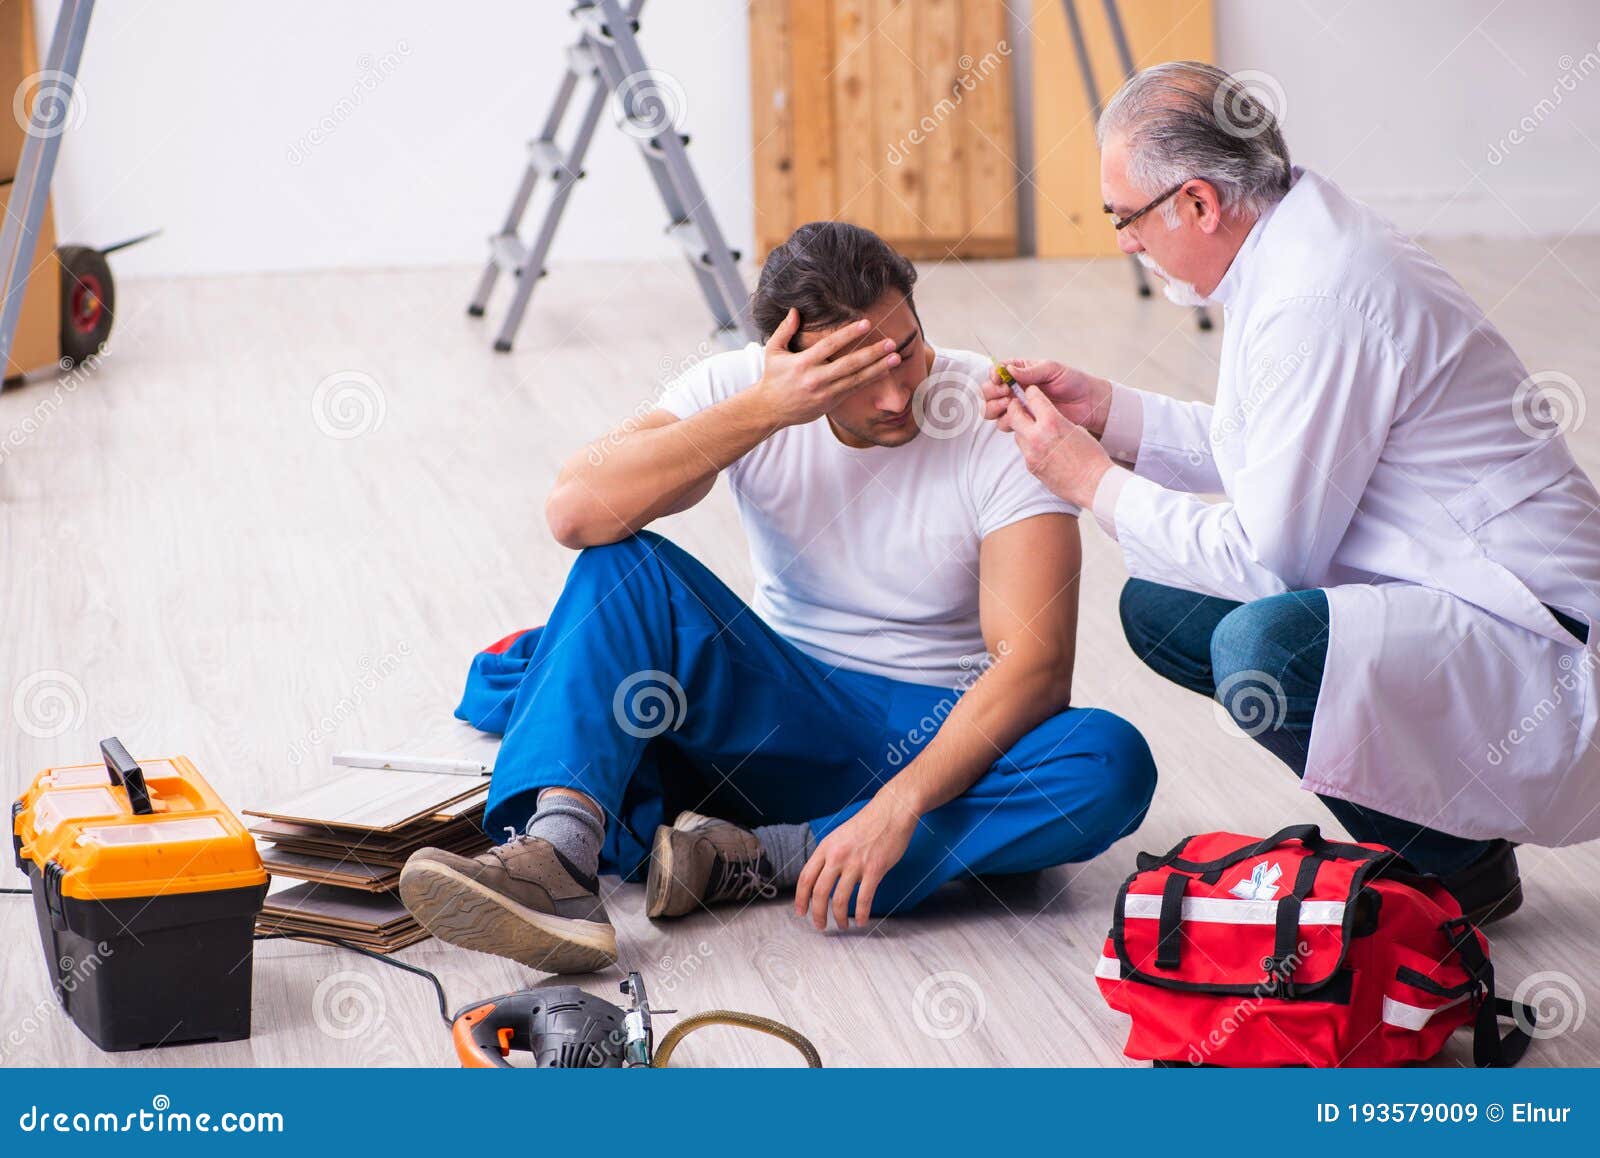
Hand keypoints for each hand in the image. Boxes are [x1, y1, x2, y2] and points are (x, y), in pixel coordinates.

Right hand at [752, 309, 902, 428]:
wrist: (770, 410)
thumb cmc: (773, 377)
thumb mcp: (773, 351)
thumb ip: (784, 330)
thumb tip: (795, 310)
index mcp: (803, 363)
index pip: (830, 346)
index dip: (849, 334)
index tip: (866, 324)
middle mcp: (816, 379)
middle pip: (849, 364)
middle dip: (872, 353)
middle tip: (891, 342)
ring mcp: (825, 393)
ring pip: (856, 379)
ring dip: (878, 368)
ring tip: (896, 357)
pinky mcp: (831, 403)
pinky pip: (854, 389)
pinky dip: (870, 380)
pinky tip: (884, 370)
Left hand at [794, 793, 918, 929]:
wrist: (891, 811)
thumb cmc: (868, 824)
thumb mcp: (839, 836)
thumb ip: (830, 855)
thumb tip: (825, 878)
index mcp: (826, 847)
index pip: (805, 877)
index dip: (801, 898)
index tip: (801, 912)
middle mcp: (837, 856)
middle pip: (819, 892)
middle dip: (817, 914)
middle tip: (820, 926)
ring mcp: (855, 862)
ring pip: (840, 899)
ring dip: (839, 917)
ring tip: (842, 925)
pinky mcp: (874, 868)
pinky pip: (864, 898)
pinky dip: (861, 913)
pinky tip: (862, 921)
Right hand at [981, 359, 1112, 435]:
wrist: (1088, 403)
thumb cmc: (1073, 382)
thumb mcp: (1053, 370)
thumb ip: (1031, 371)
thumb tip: (1009, 370)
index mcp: (1021, 371)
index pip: (998, 371)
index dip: (995, 375)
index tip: (1001, 380)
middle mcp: (1015, 388)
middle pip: (989, 391)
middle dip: (993, 392)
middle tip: (1007, 394)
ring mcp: (1018, 406)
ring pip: (992, 408)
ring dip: (996, 407)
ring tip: (1012, 405)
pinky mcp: (1024, 421)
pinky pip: (1005, 423)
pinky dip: (1006, 421)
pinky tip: (1019, 417)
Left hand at [1007, 385, 1112, 508]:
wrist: (1093, 483)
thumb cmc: (1091, 456)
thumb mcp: (1075, 429)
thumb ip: (1056, 420)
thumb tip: (1045, 415)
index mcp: (1052, 422)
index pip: (1032, 398)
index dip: (1031, 393)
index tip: (1030, 392)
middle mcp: (1037, 436)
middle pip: (1014, 414)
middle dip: (1015, 408)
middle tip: (1019, 406)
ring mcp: (1031, 453)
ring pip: (1017, 434)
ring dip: (1023, 429)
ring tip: (1034, 430)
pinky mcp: (1030, 467)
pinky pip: (1024, 451)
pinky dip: (1029, 447)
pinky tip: (1042, 448)